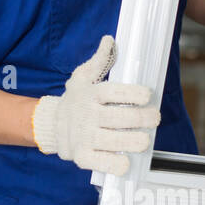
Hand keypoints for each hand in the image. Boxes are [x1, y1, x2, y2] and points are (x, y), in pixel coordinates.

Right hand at [32, 35, 159, 175]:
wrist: (50, 125)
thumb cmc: (74, 101)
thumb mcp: (82, 77)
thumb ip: (99, 61)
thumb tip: (109, 41)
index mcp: (89, 94)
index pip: (113, 93)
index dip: (133, 95)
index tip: (148, 95)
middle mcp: (86, 115)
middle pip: (120, 119)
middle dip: (144, 118)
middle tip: (154, 117)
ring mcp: (84, 137)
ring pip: (116, 142)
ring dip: (136, 141)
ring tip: (144, 139)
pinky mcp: (82, 157)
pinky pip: (104, 163)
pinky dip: (118, 164)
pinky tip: (126, 160)